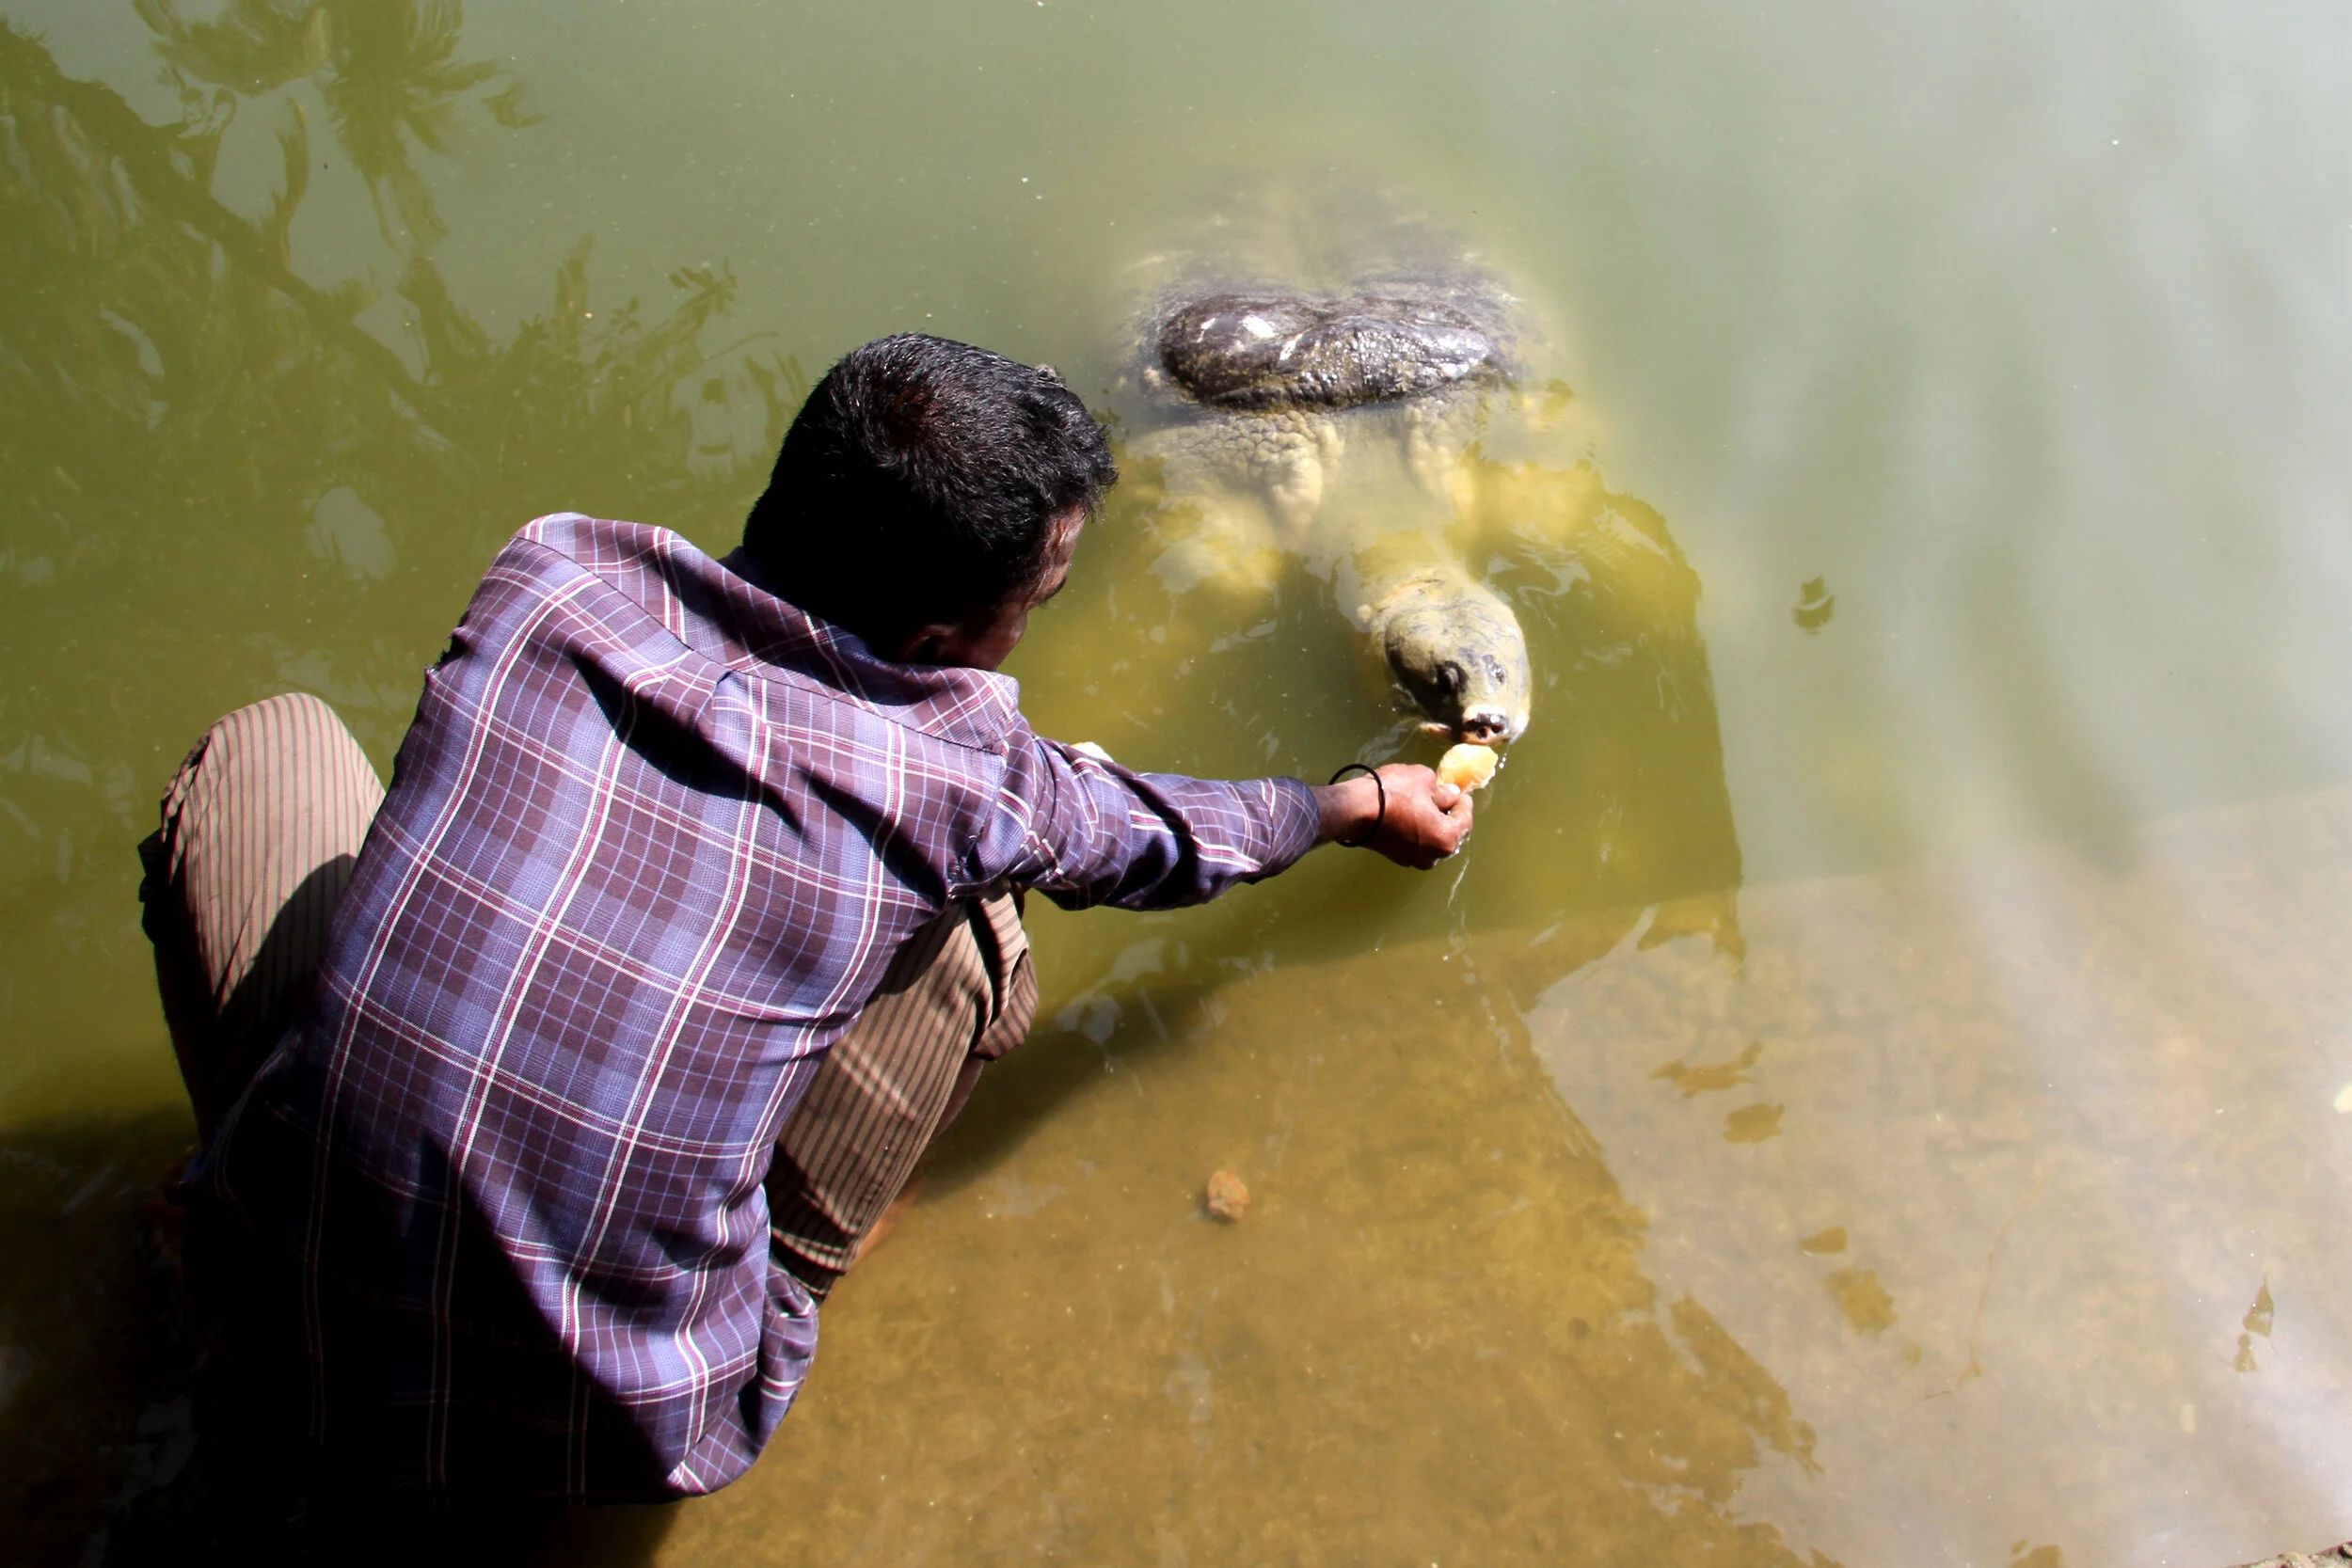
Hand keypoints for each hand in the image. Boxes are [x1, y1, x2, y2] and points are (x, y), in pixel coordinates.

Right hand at [1312, 764, 1473, 868]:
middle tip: (1444, 797)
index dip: (1463, 801)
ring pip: (1432, 841)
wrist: (1355, 810)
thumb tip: (1451, 795)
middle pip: (1450, 834)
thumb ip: (1443, 791)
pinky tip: (1410, 815)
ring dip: (1433, 825)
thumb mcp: (1424, 780)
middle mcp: (1434, 856)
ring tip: (1425, 805)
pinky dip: (1417, 831)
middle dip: (1449, 815)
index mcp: (1447, 838)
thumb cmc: (1394, 793)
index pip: (1465, 819)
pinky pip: (1415, 843)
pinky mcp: (1396, 857)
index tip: (1459, 790)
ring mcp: (1414, 860)